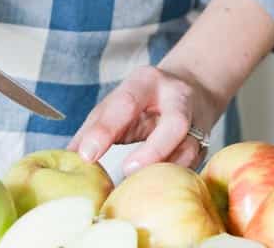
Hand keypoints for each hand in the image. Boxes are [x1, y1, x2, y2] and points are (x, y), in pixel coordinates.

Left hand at [69, 64, 220, 174]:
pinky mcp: (205, 145)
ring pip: (190, 147)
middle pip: (174, 123)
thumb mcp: (119, 101)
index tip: (86, 156)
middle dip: (153, 150)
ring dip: (166, 168)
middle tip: (127, 170)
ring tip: (141, 185)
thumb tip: (68, 156)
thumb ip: (96, 126)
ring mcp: (196, 122)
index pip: (126, 103)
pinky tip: (158, 190)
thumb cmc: (144, 100)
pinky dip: (175, 177)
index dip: (105, 130)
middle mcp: (177, 98)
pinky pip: (194, 164)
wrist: (192, 86)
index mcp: (147, 82)